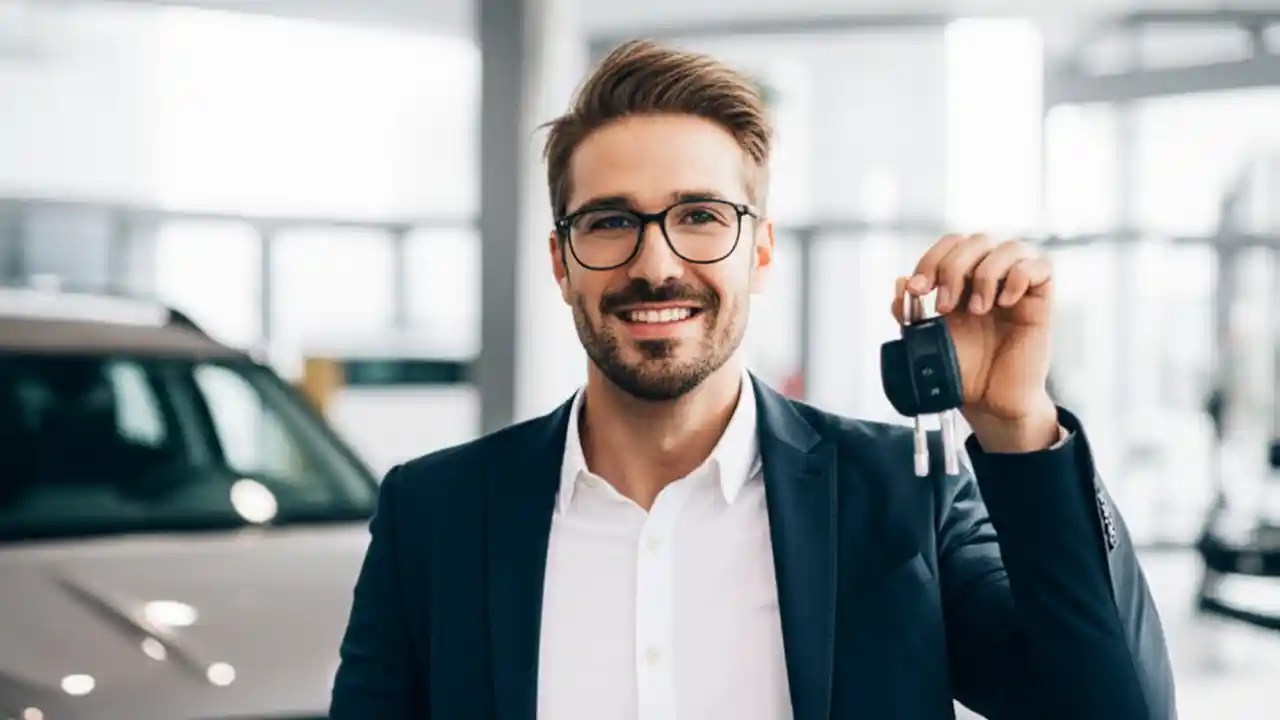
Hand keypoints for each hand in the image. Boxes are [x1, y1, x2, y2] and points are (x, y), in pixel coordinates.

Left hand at [891, 233, 1059, 452]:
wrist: (989, 402)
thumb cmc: (962, 370)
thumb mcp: (926, 339)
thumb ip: (910, 313)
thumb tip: (900, 282)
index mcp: (963, 281)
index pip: (951, 244)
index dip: (931, 259)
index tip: (917, 289)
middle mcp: (990, 277)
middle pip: (976, 240)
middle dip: (953, 268)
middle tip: (944, 307)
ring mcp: (1017, 287)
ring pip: (1009, 247)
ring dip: (985, 274)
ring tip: (978, 310)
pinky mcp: (1041, 301)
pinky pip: (1041, 266)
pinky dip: (1019, 277)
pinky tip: (1005, 304)